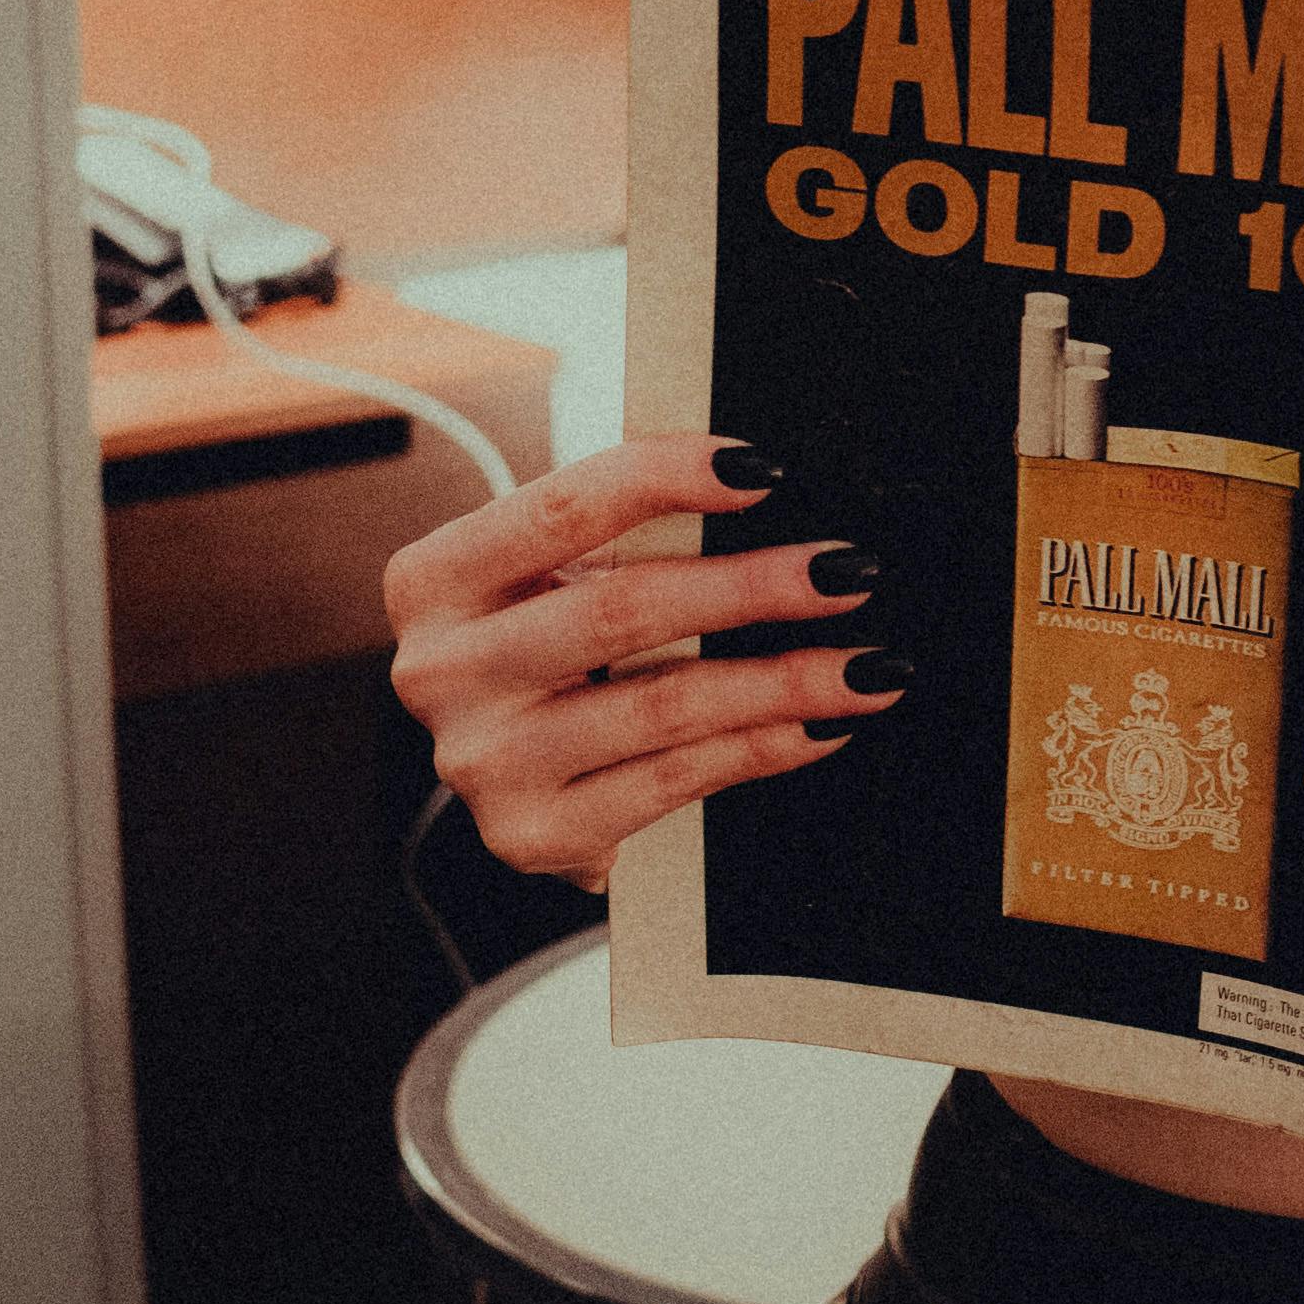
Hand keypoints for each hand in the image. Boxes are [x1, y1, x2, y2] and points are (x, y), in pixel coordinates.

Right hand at [385, 436, 905, 893]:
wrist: (514, 774)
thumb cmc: (551, 646)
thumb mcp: (556, 578)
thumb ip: (626, 534)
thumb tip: (762, 488)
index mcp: (432, 581)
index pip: (560, 509)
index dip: (666, 478)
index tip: (765, 468)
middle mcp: (438, 673)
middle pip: (620, 611)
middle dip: (752, 587)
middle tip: (848, 571)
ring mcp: (481, 763)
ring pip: (663, 706)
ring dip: (785, 680)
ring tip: (871, 662)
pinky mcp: (531, 834)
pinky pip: (674, 782)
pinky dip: (763, 749)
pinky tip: (823, 725)